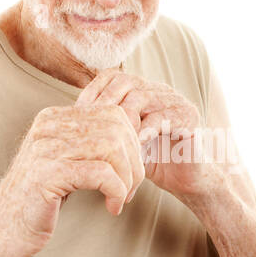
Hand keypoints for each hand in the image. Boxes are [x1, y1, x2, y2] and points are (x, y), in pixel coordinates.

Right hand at [0, 103, 143, 256]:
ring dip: (127, 178)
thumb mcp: (63, 162)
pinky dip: (117, 191)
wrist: (3, 230)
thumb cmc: (38, 201)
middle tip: (131, 189)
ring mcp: (46, 148)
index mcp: (53, 118)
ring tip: (123, 198)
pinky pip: (102, 173)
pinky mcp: (49, 174)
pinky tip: (112, 207)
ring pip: (112, 148)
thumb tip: (133, 134)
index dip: (133, 142)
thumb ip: (88, 143)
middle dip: (134, 161)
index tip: (130, 170)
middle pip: (116, 128)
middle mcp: (48, 127)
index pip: (112, 113)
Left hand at [75, 69, 211, 196]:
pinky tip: (132, 149)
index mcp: (143, 90)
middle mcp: (159, 90)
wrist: (186, 179)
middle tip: (91, 131)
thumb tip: (65, 121)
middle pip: (124, 82)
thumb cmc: (152, 160)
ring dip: (121, 120)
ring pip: (141, 97)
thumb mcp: (122, 141)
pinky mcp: (190, 118)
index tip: (78, 119)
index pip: (111, 77)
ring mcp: (176, 101)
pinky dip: (143, 132)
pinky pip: (163, 118)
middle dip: (104, 105)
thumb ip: (103, 127)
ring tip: (110, 142)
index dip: (93, 94)